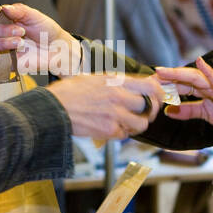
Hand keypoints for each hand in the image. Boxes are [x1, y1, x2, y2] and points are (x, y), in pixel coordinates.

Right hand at [0, 3, 79, 76]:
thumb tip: (4, 8)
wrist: (57, 49)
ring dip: (2, 43)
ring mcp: (1, 48)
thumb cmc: (45, 30)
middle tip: (21, 31)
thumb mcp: (35, 16)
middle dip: (1, 30)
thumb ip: (19, 11)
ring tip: (21, 43)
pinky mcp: (4, 62)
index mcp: (3, 18)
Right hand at [48, 73, 163, 139]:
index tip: (159, 99)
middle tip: (143, 115)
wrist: (52, 108)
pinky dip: (120, 133)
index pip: (151, 86)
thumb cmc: (69, 92)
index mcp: (116, 81)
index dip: (160, 94)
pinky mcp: (108, 130)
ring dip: (136, 125)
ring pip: (141, 124)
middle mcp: (119, 96)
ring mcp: (114, 114)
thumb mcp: (94, 77)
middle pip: (149, 107)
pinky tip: (110, 128)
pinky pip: (124, 134)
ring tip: (126, 123)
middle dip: (148, 113)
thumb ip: (117, 81)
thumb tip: (136, 84)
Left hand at [153, 58, 212, 132]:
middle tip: (149, 77)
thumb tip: (169, 110)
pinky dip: (207, 70)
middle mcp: (208, 83)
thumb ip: (189, 111)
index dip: (165, 84)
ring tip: (163, 71)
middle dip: (166, 77)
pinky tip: (199, 62)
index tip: (148, 84)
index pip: (180, 84)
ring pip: (195, 76)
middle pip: (184, 78)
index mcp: (203, 89)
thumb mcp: (207, 114)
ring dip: (178, 73)